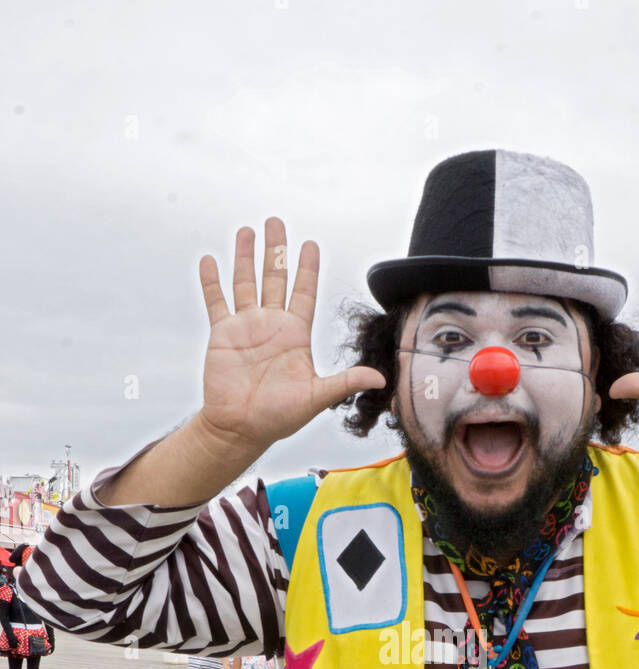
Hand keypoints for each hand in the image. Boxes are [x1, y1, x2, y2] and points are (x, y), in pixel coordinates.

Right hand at [198, 219, 385, 451]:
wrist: (241, 429)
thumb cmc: (279, 417)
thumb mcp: (316, 398)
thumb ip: (345, 382)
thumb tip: (381, 378)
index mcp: (295, 335)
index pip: (304, 292)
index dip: (307, 268)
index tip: (310, 244)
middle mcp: (271, 325)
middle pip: (275, 278)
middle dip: (276, 250)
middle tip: (276, 221)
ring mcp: (245, 327)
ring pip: (246, 283)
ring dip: (246, 257)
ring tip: (247, 230)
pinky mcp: (222, 335)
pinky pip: (216, 302)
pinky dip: (212, 281)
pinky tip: (210, 259)